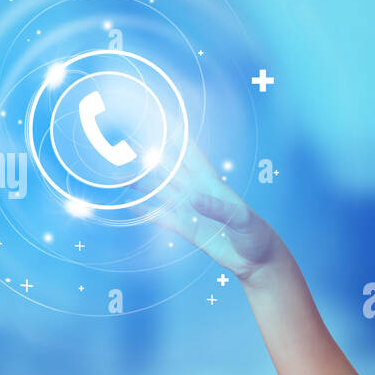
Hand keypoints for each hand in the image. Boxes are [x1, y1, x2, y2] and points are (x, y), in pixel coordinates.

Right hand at [133, 141, 281, 281]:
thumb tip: (194, 198)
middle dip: (149, 155)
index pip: (188, 151)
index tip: (158, 115)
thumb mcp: (241, 218)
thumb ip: (218, 207)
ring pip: (160, 191)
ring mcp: (189, 209)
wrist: (255, 259)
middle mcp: (195, 191)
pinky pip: (161, 218)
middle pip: (168, 168)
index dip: (174, 134)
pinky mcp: (186, 228)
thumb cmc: (254, 233)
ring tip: (119, 176)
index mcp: (209, 182)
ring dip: (141, 183)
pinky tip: (130, 207)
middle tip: (126, 143)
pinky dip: (146, 212)